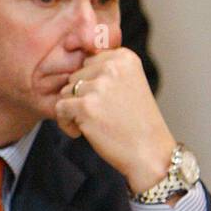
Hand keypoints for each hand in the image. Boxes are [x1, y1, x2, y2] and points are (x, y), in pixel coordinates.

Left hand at [55, 47, 175, 193]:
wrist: (151, 153)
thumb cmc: (138, 123)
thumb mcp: (129, 84)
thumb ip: (106, 70)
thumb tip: (74, 61)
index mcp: (124, 57)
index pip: (88, 62)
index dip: (92, 85)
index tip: (106, 102)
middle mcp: (112, 66)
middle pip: (75, 76)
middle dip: (81, 97)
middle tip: (102, 116)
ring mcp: (99, 86)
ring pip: (66, 92)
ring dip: (73, 110)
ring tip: (95, 124)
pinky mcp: (86, 106)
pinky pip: (59, 108)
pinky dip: (66, 123)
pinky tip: (82, 133)